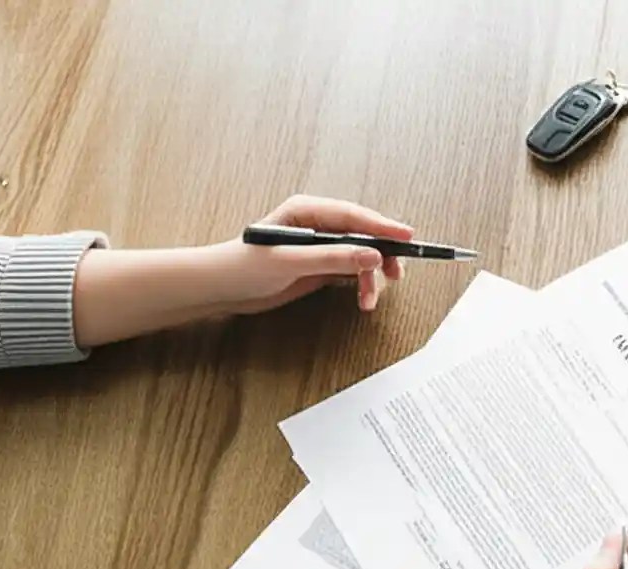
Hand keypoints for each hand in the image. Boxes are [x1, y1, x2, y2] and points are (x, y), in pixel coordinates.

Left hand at [211, 194, 411, 313]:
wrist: (221, 288)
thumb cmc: (243, 266)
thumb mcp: (290, 261)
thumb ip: (332, 258)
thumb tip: (372, 256)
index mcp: (307, 211)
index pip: (353, 215)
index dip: (382, 226)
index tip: (406, 236)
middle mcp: (317, 225)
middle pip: (363, 234)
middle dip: (382, 254)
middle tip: (397, 273)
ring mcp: (320, 246)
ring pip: (360, 255)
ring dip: (371, 277)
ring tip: (371, 299)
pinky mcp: (320, 265)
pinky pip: (351, 271)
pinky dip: (361, 284)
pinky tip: (363, 298)